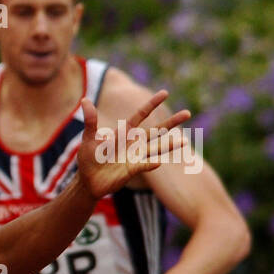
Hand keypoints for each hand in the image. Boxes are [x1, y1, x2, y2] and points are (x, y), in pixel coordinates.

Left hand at [76, 90, 191, 199]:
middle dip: (171, 123)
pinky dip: (150, 164)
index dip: (151, 104)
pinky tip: (158, 162)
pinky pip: (143, 166)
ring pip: (155, 149)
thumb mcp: (89, 138)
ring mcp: (135, 157)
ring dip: (168, 146)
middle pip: (155, 131)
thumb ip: (90, 120)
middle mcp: (134, 143)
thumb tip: (85, 100)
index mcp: (124, 132)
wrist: (88, 180)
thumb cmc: (89, 158)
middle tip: (188, 113)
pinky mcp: (132, 170)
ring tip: (183, 141)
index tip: (165, 92)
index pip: (140, 115)